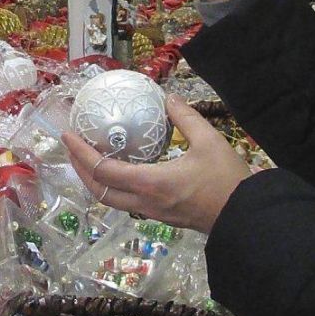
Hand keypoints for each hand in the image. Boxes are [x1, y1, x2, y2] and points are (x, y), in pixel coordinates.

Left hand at [63, 97, 250, 233]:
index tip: (68, 134)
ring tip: (89, 159)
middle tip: (72, 146)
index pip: (103, 169)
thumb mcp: (209, 141)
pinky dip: (112, 187)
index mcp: (150, 183)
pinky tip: (118, 171)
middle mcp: (145, 202)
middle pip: (99, 190)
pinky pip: (126, 202)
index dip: (81, 152)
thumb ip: (186, 117)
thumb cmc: (228, 181)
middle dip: (80, 169)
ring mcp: (152, 213)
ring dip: (95, 180)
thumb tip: (168, 98)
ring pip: (111, 200)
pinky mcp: (162, 217)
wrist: (247, 217)